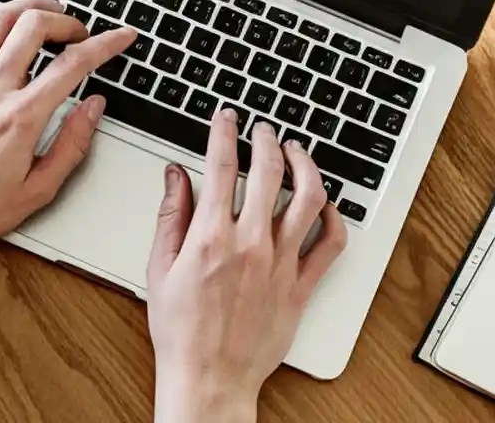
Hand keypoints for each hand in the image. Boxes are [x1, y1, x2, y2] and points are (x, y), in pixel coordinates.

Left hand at [0, 0, 134, 270]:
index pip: (73, 65)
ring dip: (27, 9)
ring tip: (46, 14)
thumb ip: (72, 144)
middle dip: (66, 21)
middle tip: (79, 33)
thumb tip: (94, 107)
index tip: (122, 36)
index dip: (106, 44)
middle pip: (33, 27)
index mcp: (21, 118)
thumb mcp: (39, 189)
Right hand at [146, 112, 348, 422]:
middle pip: (270, 171)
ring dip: (305, 166)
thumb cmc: (181, 331)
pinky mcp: (302, 286)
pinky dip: (334, 217)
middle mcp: (251, 243)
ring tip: (297, 153)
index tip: (227, 117)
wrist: (209, 378)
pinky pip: (330, 243)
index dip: (225, 131)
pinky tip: (326, 203)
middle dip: (266, 139)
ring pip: (309, 198)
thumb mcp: (160, 268)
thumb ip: (170, 216)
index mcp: (211, 236)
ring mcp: (281, 263)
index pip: (221, 165)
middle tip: (263, 129)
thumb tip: (174, 176)